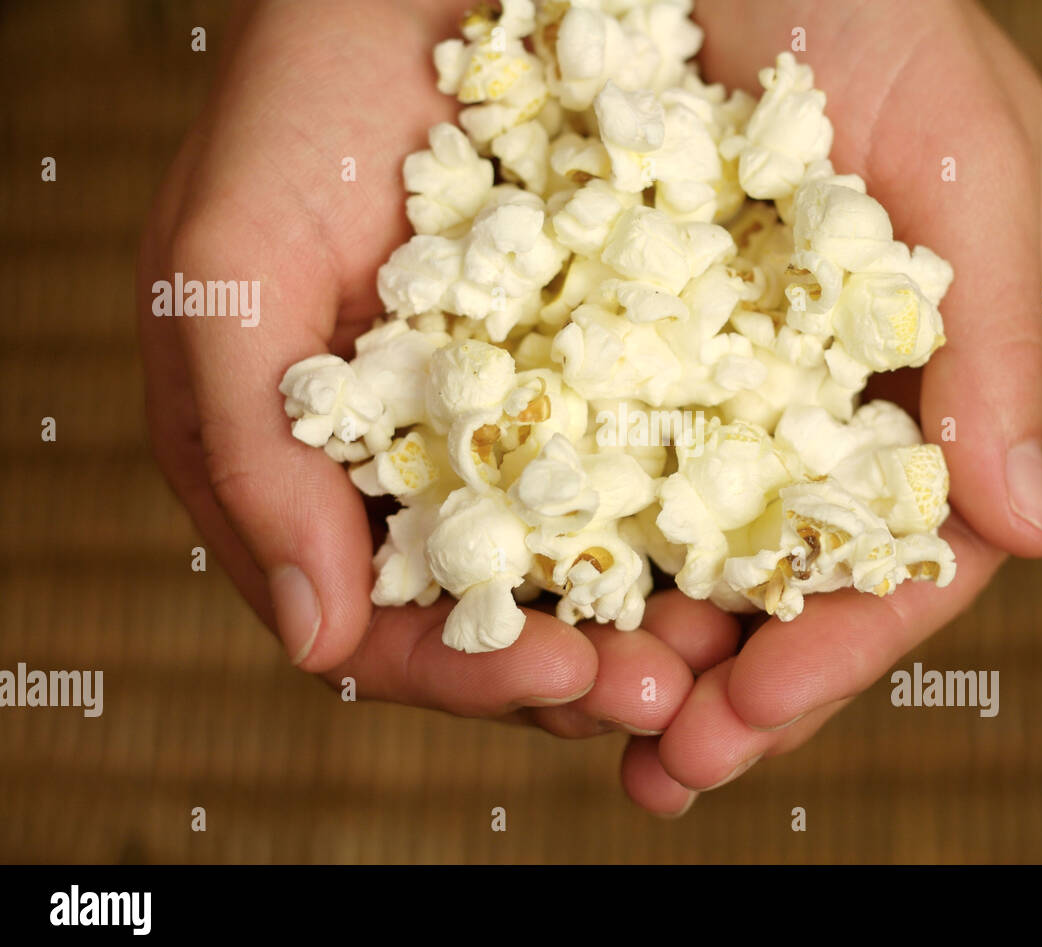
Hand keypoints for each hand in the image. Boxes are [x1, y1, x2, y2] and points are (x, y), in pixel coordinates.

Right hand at [135, 0, 705, 741]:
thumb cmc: (304, 104)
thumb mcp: (225, 267)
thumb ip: (243, 454)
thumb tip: (313, 639)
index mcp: (334, 469)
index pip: (386, 620)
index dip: (465, 670)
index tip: (562, 677)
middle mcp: (436, 460)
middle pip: (502, 613)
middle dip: (580, 666)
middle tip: (665, 689)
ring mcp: (533, 417)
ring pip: (592, 565)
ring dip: (654, 621)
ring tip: (724, 645)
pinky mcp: (620, 363)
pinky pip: (667, 468)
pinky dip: (704, 523)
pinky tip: (757, 549)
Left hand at [619, 0, 1041, 812]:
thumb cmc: (879, 8)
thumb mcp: (968, 152)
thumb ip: (999, 339)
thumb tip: (1031, 534)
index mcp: (938, 380)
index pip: (906, 556)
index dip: (836, 652)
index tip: (748, 722)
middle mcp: (836, 397)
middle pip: (792, 578)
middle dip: (732, 685)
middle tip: (658, 775)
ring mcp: (732, 375)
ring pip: (698, 541)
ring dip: (647, 639)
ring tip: (580, 716)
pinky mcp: (633, 335)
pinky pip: (609, 458)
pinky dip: (579, 538)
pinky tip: (534, 598)